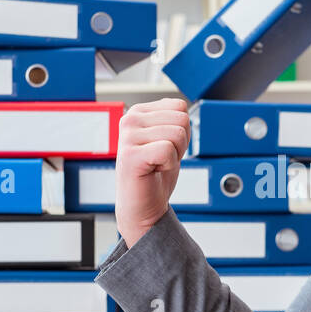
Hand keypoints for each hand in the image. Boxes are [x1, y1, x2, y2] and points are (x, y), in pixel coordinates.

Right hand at [114, 97, 190, 247]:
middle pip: (181, 119)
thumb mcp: (166, 138)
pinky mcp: (131, 156)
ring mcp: (128, 137)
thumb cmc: (154, 174)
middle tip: (162, 158)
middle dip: (181, 143)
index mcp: (138, 112)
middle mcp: (130, 120)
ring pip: (177, 134)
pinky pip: (168, 150)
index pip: (180, 106)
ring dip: (175, 155)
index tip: (166, 146)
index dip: (182, 130)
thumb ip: (172, 119)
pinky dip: (169, 165)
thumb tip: (182, 107)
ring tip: (157, 164)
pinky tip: (154, 170)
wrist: (142, 205)